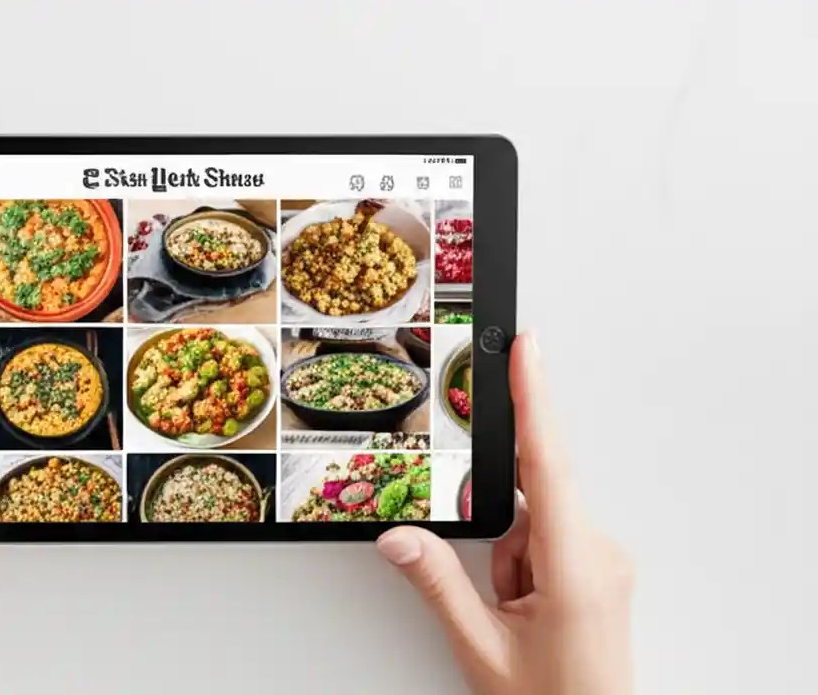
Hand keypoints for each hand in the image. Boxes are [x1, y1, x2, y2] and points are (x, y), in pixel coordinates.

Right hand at [376, 333, 633, 694]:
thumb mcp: (481, 649)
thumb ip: (436, 584)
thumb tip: (397, 536)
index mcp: (577, 567)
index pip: (548, 464)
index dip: (535, 400)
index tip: (528, 349)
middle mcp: (598, 554)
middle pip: (530, 498)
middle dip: (496, 539)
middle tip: (495, 590)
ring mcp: (601, 561)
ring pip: (531, 523)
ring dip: (506, 560)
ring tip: (507, 616)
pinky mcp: (595, 570)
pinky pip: (542, 540)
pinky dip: (517, 564)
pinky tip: (516, 607)